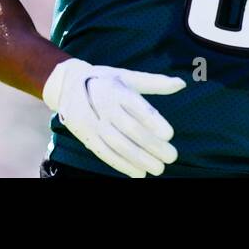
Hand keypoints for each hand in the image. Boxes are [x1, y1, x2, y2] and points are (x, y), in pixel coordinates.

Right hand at [42, 58, 185, 177]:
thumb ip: (155, 82)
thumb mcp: (127, 76)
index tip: (169, 134)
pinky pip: (104, 153)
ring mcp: (92, 122)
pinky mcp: (85, 136)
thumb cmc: (106, 80)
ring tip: (158, 169)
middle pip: (129, 129)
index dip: (153, 121)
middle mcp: (103, 105)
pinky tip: (138, 173)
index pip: (136, 106)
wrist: (67, 85)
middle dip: (151, 145)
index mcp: (116, 88)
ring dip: (139, 159)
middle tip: (171, 157)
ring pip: (118, 144)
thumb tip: (181, 84)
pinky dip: (121, 165)